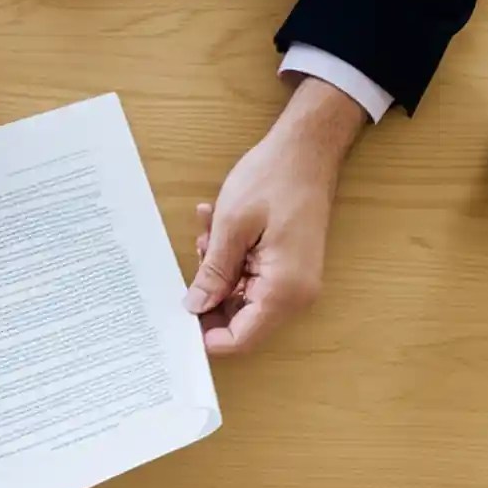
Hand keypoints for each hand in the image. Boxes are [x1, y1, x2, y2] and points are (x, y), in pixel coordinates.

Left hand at [186, 78, 366, 354]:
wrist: (308, 149)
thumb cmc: (274, 179)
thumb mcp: (231, 225)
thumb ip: (213, 272)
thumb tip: (195, 307)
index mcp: (284, 290)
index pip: (242, 338)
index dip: (208, 335)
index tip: (180, 319)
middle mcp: (295, 295)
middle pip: (241, 320)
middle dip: (209, 295)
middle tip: (194, 258)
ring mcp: (294, 282)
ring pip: (242, 298)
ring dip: (217, 272)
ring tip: (207, 234)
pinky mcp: (288, 268)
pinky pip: (251, 279)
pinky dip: (230, 261)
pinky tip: (217, 231)